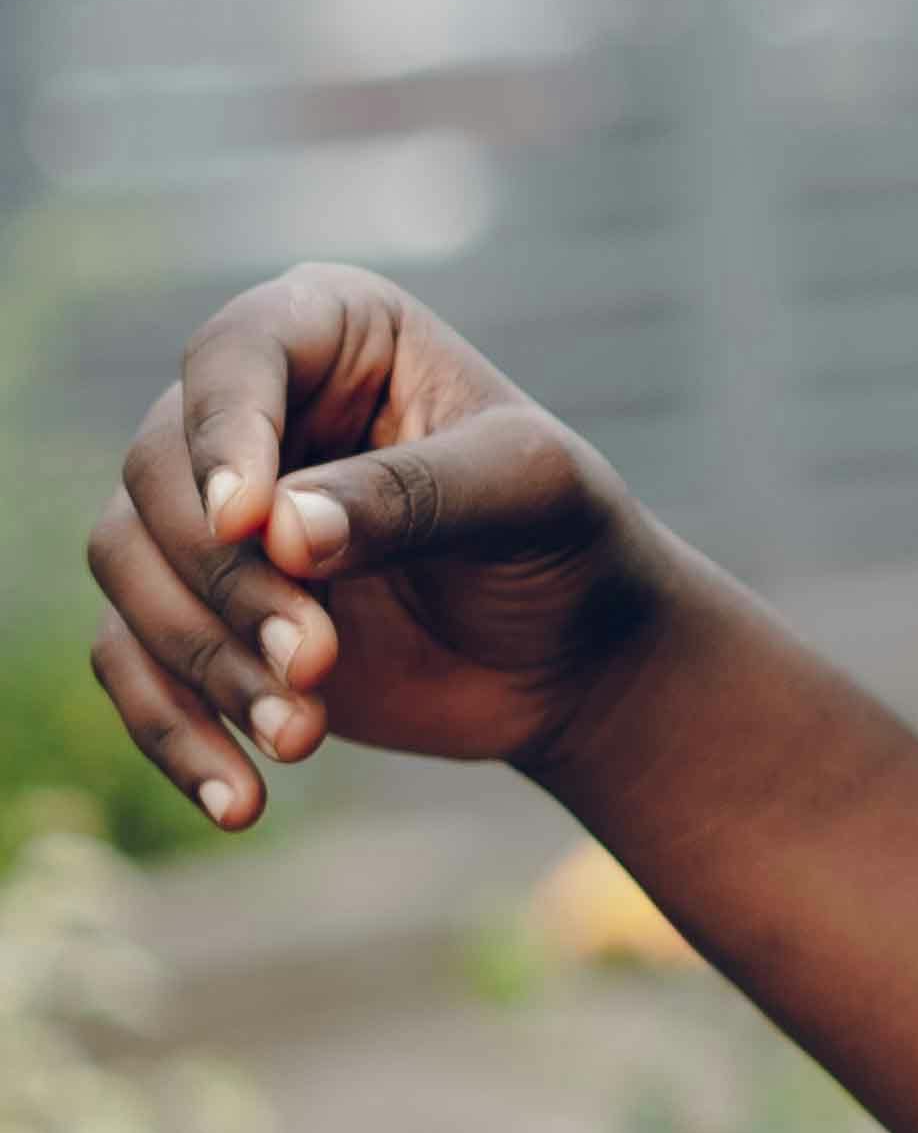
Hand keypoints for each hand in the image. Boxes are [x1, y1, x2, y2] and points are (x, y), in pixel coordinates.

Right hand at [86, 270, 674, 827]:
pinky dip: (172, 731)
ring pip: (128, 567)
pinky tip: (238, 802)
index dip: (224, 438)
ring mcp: (211, 513)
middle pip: (158, 477)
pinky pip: (128, 662)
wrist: (575, 655)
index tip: (246, 525)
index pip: (234, 356)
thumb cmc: (566, 540)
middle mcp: (250, 408)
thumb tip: (281, 532)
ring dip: (206, 662)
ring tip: (303, 735)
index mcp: (333, 329)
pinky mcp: (196, 611)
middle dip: (229, 582)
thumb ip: (415, 497)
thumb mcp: (529, 495)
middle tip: (319, 663)